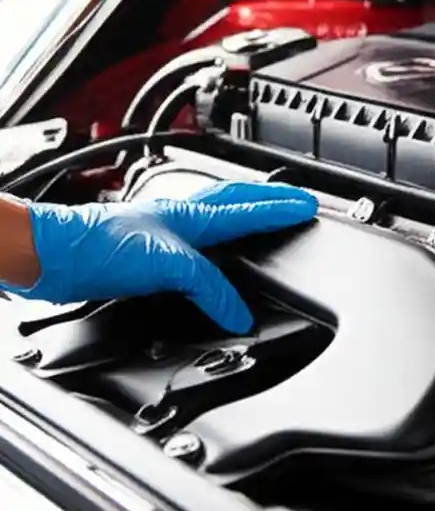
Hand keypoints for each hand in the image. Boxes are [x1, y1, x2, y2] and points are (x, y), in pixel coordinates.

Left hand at [0, 181, 317, 333]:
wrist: (51, 256)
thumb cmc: (97, 248)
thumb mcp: (166, 266)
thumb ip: (208, 287)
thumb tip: (238, 313)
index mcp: (191, 217)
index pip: (248, 211)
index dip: (280, 210)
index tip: (308, 207)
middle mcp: (179, 218)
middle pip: (235, 200)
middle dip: (268, 198)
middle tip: (295, 198)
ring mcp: (162, 231)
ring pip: (214, 213)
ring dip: (242, 208)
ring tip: (261, 210)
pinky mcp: (146, 250)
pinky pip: (195, 239)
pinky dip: (214, 237)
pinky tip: (208, 249)